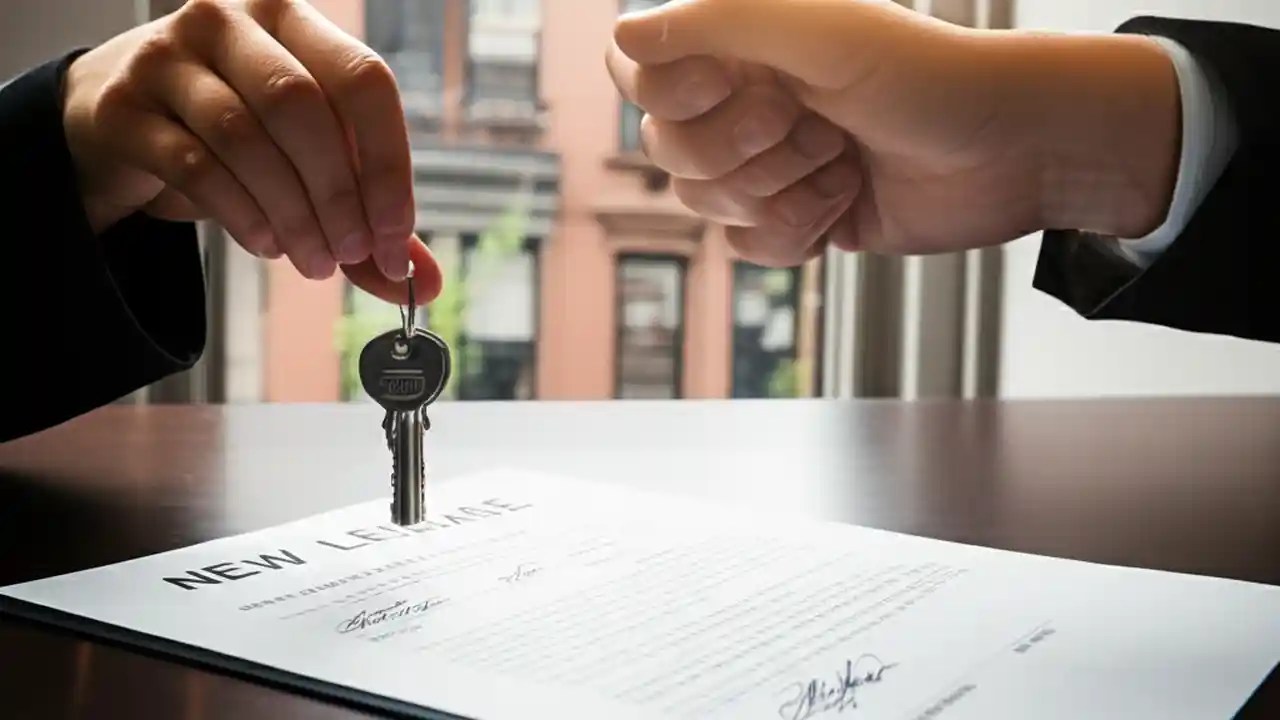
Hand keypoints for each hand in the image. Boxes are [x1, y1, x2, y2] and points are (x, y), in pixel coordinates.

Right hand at [61, 0, 440, 304]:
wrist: (117, 117)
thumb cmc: (232, 130)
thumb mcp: (305, 157)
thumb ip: (366, 212)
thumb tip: (427, 282)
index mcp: (293, 21)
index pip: (363, 80)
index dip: (388, 164)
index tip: (397, 235)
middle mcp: (229, 22)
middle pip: (302, 107)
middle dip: (339, 196)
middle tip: (353, 255)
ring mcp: (167, 56)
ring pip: (246, 138)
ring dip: (294, 214)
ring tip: (315, 260)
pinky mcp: (123, 105)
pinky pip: (196, 166)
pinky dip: (244, 216)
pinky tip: (268, 244)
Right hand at [607, 0, 1179, 266]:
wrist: (1015, 151)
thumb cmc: (930, 75)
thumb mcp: (819, 32)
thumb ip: (713, 25)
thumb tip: (621, 38)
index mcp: (743, 44)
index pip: (644, 75)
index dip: (678, 94)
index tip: (741, 82)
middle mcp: (747, 100)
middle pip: (669, 150)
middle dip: (744, 150)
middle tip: (816, 123)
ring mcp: (771, 164)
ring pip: (705, 204)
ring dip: (779, 190)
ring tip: (844, 159)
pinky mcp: (798, 219)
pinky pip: (748, 248)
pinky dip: (796, 233)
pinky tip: (846, 202)